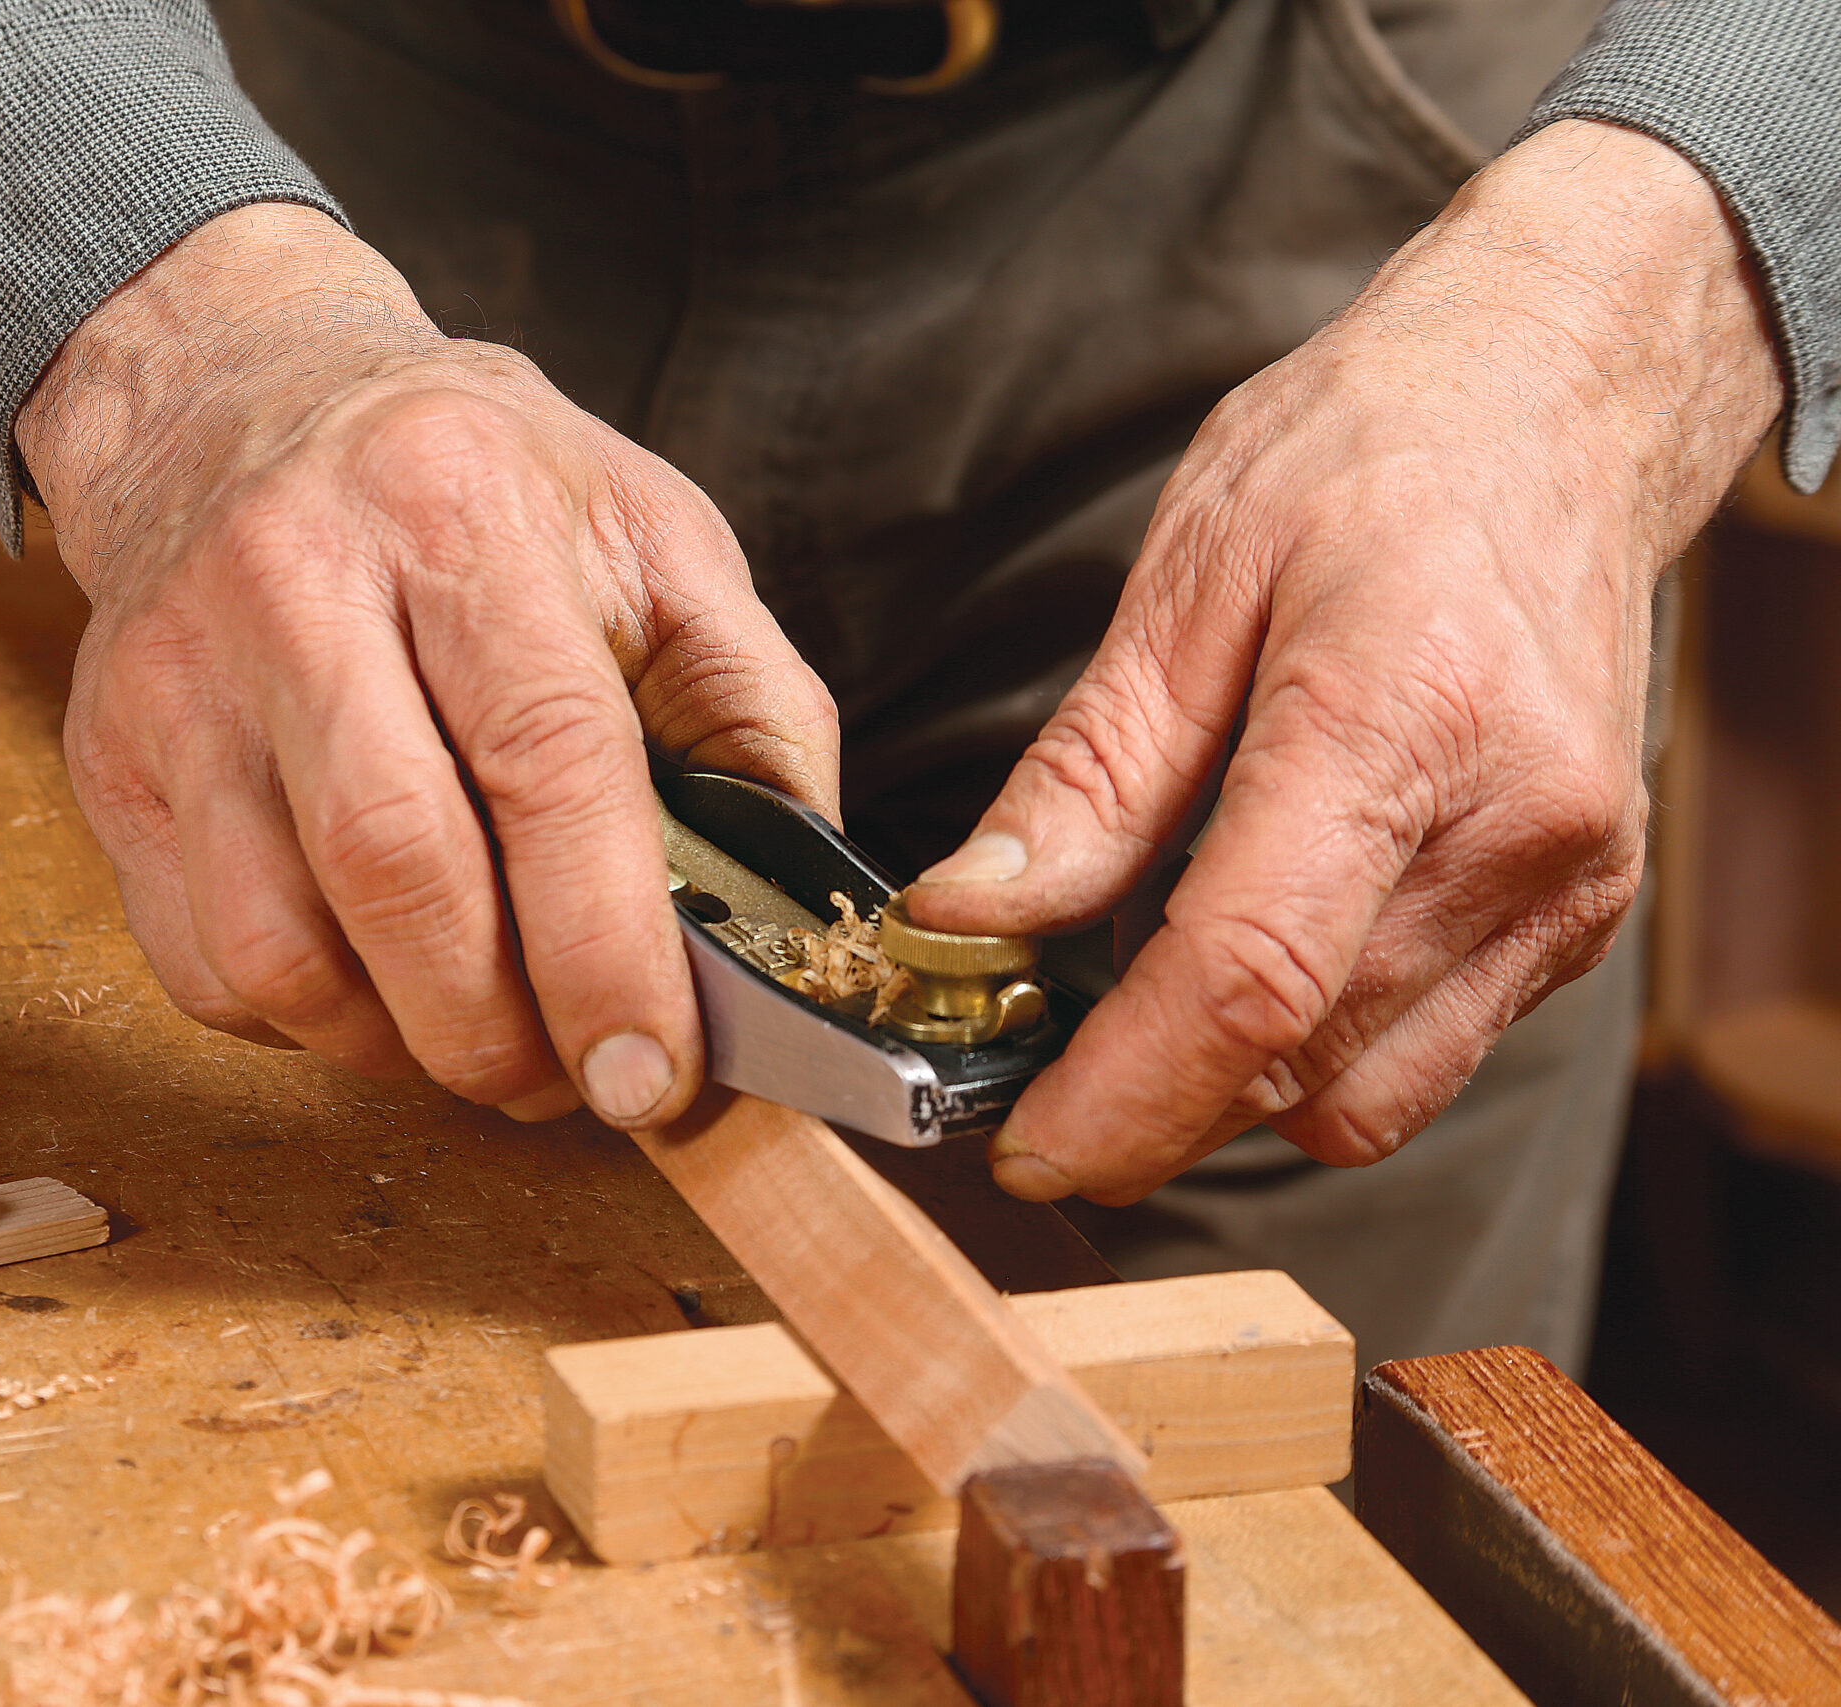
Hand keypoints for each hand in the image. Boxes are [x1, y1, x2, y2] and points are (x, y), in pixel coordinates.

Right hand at [15, 204, 836, 1127]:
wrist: (239, 394)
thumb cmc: (475, 487)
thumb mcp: (654, 538)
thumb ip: (751, 708)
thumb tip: (788, 909)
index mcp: (463, 517)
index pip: (546, 760)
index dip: (604, 947)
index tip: (652, 1074)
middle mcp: (297, 582)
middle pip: (392, 866)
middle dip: (495, 1028)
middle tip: (563, 1080)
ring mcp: (180, 674)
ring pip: (275, 945)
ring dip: (395, 1044)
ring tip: (472, 1032)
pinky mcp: (107, 753)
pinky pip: (198, 961)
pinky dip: (299, 1020)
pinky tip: (367, 977)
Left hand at [907, 120, 1781, 1202]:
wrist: (1559, 403)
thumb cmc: (1366, 457)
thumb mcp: (1185, 581)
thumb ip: (1084, 777)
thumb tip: (966, 920)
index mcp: (1402, 715)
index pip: (1250, 979)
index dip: (1121, 1094)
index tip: (1018, 1143)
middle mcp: (1517, 827)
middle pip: (1303, 1066)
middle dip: (1149, 1106)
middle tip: (1028, 1069)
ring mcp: (1569, 885)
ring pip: (1365, 1095)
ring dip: (1229, 1093)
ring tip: (1129, 1003)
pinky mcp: (1579, 917)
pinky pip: (1422, 1052)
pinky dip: (1311, 1049)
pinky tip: (1241, 962)